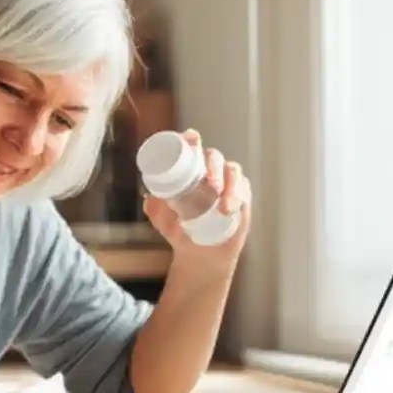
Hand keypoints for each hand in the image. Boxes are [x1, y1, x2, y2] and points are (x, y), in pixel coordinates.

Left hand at [142, 129, 251, 268]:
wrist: (198, 253)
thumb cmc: (179, 231)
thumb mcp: (163, 220)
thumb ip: (156, 209)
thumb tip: (148, 199)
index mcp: (188, 169)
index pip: (190, 147)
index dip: (191, 139)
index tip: (192, 139)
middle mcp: (208, 170)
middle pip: (214, 157)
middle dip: (214, 168)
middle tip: (212, 187)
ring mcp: (227, 181)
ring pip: (233, 171)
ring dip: (231, 186)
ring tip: (225, 207)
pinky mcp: (242, 194)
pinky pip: (244, 188)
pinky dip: (239, 196)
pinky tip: (232, 209)